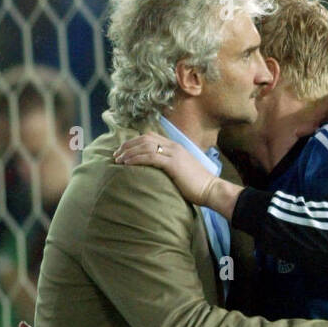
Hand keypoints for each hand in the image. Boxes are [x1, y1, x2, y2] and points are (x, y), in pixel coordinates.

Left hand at [113, 134, 241, 218]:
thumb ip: (170, 168)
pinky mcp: (173, 163)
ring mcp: (173, 153)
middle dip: (128, 145)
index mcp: (175, 147)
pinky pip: (150, 157)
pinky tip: (127, 164)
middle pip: (145, 138)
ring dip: (129, 152)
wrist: (211, 189)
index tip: (124, 151)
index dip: (135, 142)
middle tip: (116, 155)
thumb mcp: (182, 173)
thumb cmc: (198, 186)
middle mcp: (173, 146)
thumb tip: (158, 174)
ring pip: (145, 146)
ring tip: (117, 160)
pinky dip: (136, 159)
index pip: (151, 137)